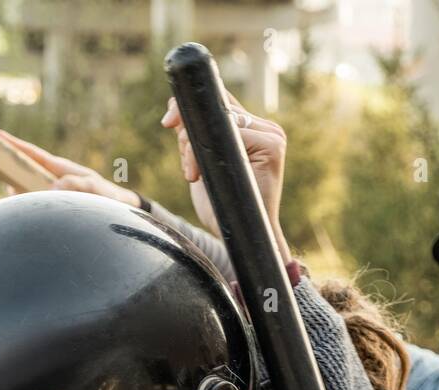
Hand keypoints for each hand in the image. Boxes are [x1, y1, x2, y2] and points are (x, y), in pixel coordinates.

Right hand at [0, 130, 140, 206]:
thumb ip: (75, 184)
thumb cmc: (105, 195)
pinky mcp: (52, 202)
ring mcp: (51, 189)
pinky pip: (32, 200)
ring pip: (25, 186)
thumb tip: (52, 188)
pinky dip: (23, 202)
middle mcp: (52, 176)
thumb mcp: (92, 188)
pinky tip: (16, 208)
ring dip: (13, 187)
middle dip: (6, 162)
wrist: (116, 208)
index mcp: (59, 167)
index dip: (14, 144)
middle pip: (23, 167)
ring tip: (3, 189)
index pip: (32, 153)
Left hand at [160, 94, 290, 261]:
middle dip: (187, 134)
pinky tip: (196, 175)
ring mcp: (272, 135)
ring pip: (219, 119)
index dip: (190, 108)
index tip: (166, 122)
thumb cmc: (222, 207)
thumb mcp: (203, 166)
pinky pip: (228, 132)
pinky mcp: (272, 145)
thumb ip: (196, 138)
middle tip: (185, 168)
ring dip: (191, 146)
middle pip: (217, 107)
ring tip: (192, 176)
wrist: (240, 238)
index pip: (219, 103)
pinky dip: (201, 152)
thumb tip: (173, 112)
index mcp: (253, 129)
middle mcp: (265, 128)